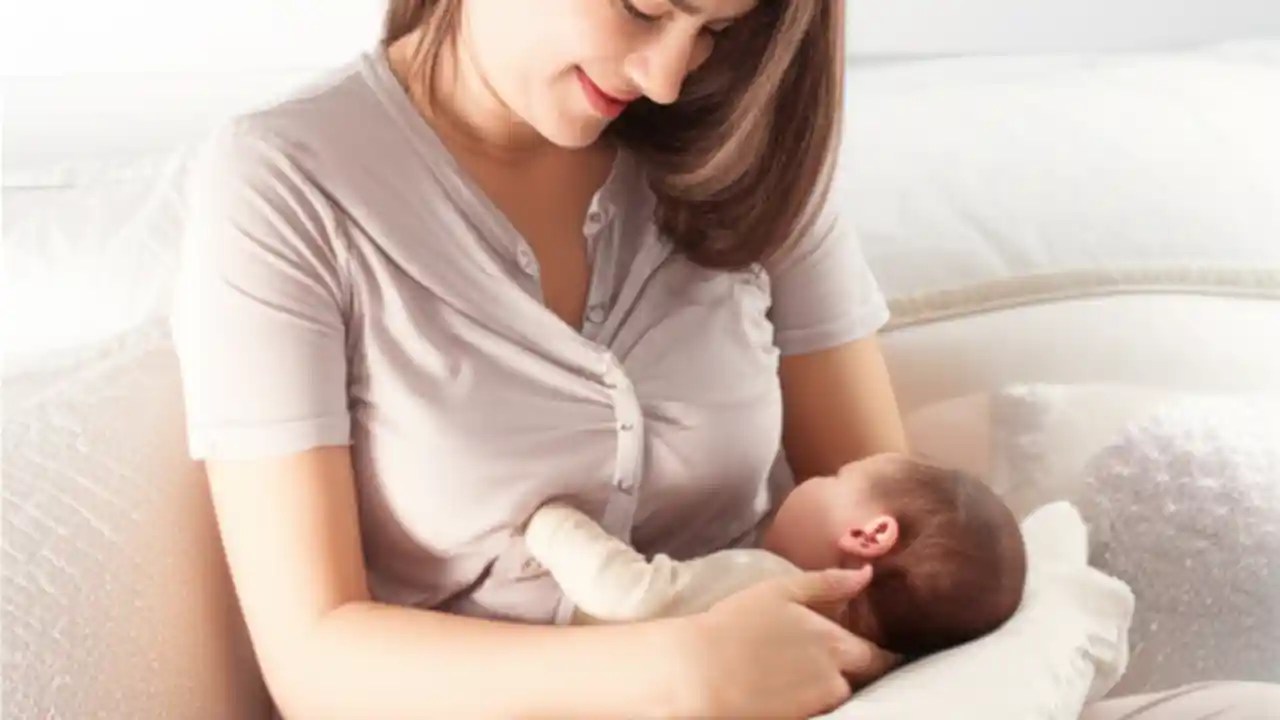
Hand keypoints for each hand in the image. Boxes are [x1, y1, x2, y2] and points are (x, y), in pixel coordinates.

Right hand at [671, 567, 888, 718]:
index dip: (880, 652)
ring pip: (838, 694)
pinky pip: (818, 709)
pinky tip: (790, 685)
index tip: (877, 648)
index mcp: (836, 644)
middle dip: (857, 669)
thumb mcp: (782, 590)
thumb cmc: (737, 623)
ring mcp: (817, 705)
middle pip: (862, 679)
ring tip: (805, 670)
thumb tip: (867, 574)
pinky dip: (811, 697)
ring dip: (832, 683)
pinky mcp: (800, 719)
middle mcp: (835, 679)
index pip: (878, 656)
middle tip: (838, 659)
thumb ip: (828, 583)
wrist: (699, 671)